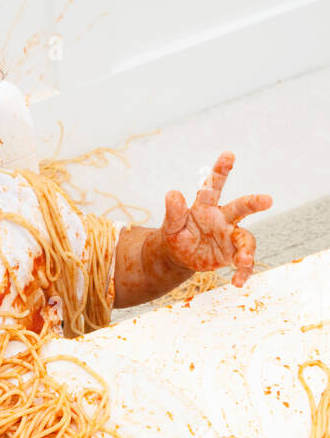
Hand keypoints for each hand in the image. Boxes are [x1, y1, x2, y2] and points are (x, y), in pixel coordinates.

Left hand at [158, 152, 271, 288]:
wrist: (179, 256)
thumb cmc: (176, 235)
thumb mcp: (171, 226)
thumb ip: (174, 211)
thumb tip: (172, 193)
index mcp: (206, 207)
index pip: (213, 185)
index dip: (220, 170)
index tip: (229, 154)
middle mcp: (223, 218)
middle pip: (241, 207)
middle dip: (254, 202)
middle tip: (267, 200)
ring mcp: (230, 236)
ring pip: (246, 240)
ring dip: (247, 251)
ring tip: (243, 261)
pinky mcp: (233, 254)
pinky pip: (244, 264)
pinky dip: (243, 273)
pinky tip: (236, 283)